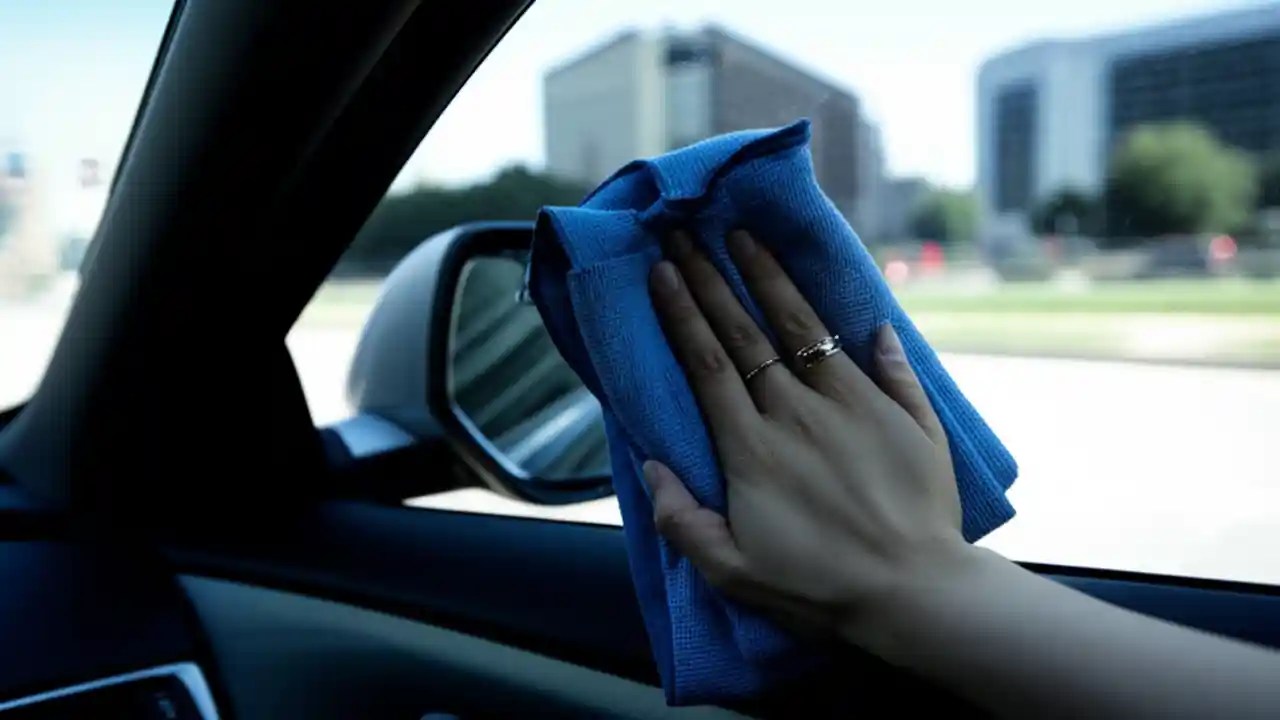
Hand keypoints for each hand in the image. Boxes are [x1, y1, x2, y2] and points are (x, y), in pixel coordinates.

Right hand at [644, 229, 968, 641]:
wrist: (915, 593)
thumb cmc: (819, 589)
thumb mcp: (733, 572)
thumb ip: (683, 521)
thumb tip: (651, 465)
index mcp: (752, 447)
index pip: (707, 364)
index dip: (682, 313)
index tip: (663, 270)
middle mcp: (796, 412)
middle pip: (745, 333)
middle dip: (711, 278)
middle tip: (687, 234)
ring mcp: (852, 406)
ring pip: (804, 328)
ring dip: (772, 279)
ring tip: (747, 238)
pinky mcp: (901, 411)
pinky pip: (879, 360)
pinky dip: (864, 331)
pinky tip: (858, 309)